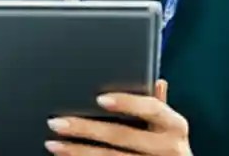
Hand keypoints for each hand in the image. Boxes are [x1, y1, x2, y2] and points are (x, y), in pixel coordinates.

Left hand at [44, 80, 191, 155]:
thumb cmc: (168, 146)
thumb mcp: (168, 125)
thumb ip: (157, 105)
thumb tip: (156, 80)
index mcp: (175, 125)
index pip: (151, 108)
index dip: (126, 102)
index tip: (99, 98)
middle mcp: (170, 148)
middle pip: (122, 136)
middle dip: (86, 129)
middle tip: (56, 122)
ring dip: (78, 151)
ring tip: (53, 144)